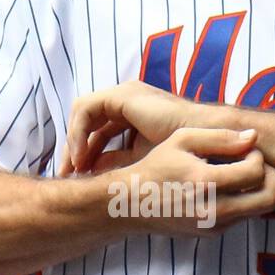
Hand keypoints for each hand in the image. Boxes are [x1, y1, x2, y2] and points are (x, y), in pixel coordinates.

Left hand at [60, 80, 216, 175]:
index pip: (99, 132)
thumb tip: (91, 172)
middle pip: (89, 123)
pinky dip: (79, 134)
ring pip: (83, 115)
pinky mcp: (122, 96)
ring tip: (73, 170)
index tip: (80, 178)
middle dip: (75, 150)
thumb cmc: (182, 154)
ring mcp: (124, 95)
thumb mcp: (140, 160)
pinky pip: (86, 110)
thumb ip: (116, 162)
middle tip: (68, 176)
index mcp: (134, 114)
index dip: (86, 155)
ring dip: (74, 143)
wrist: (206, 142)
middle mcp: (126, 101)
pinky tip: (81, 158)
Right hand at [104, 126, 274, 236]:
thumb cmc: (157, 166)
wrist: (132, 203)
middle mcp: (213, 209)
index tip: (246, 150)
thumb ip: (221, 137)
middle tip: (257, 165)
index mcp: (205, 182)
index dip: (258, 157)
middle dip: (272, 178)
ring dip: (258, 190)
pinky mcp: (212, 234)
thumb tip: (254, 137)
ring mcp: (214, 225)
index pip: (255, 172)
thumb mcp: (182, 140)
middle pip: (269, 199)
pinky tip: (226, 188)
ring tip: (241, 175)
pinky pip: (242, 217)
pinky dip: (243, 201)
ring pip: (259, 210)